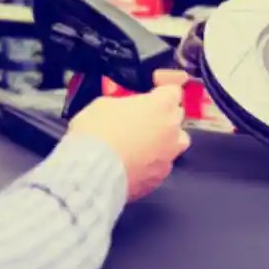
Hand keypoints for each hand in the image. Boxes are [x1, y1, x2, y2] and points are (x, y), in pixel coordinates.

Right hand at [68, 69, 191, 201]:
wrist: (91, 171)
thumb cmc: (96, 131)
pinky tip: (135, 165)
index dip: (161, 92)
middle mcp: (171, 129)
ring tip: (145, 144)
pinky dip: (152, 164)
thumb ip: (125, 104)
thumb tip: (127, 110)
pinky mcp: (159, 178)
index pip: (173, 91)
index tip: (152, 94)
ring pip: (177, 143)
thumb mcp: (105, 103)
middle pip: (177, 116)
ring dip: (166, 140)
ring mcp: (169, 156)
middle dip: (163, 115)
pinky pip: (161, 166)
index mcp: (161, 105)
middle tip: (142, 119)